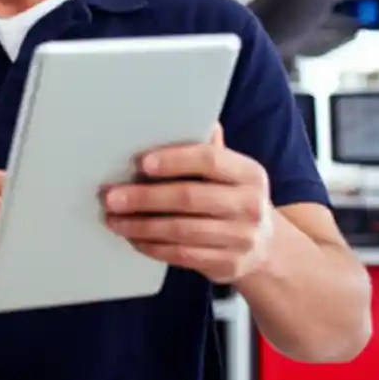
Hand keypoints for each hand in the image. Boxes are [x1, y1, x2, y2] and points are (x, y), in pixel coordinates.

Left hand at [101, 126, 273, 283]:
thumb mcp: (231, 173)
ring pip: (181, 231)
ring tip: (114, 220)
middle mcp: (250, 205)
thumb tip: (184, 114)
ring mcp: (242, 238)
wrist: (266, 248)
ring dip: (141, 225)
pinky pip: (182, 255)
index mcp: (249, 174)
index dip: (174, 160)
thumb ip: (208, 150)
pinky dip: (153, 247)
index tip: (141, 163)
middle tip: (112, 197)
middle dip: (145, 197)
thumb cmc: (234, 200)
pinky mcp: (229, 265)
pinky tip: (134, 238)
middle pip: (189, 197)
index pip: (210, 160)